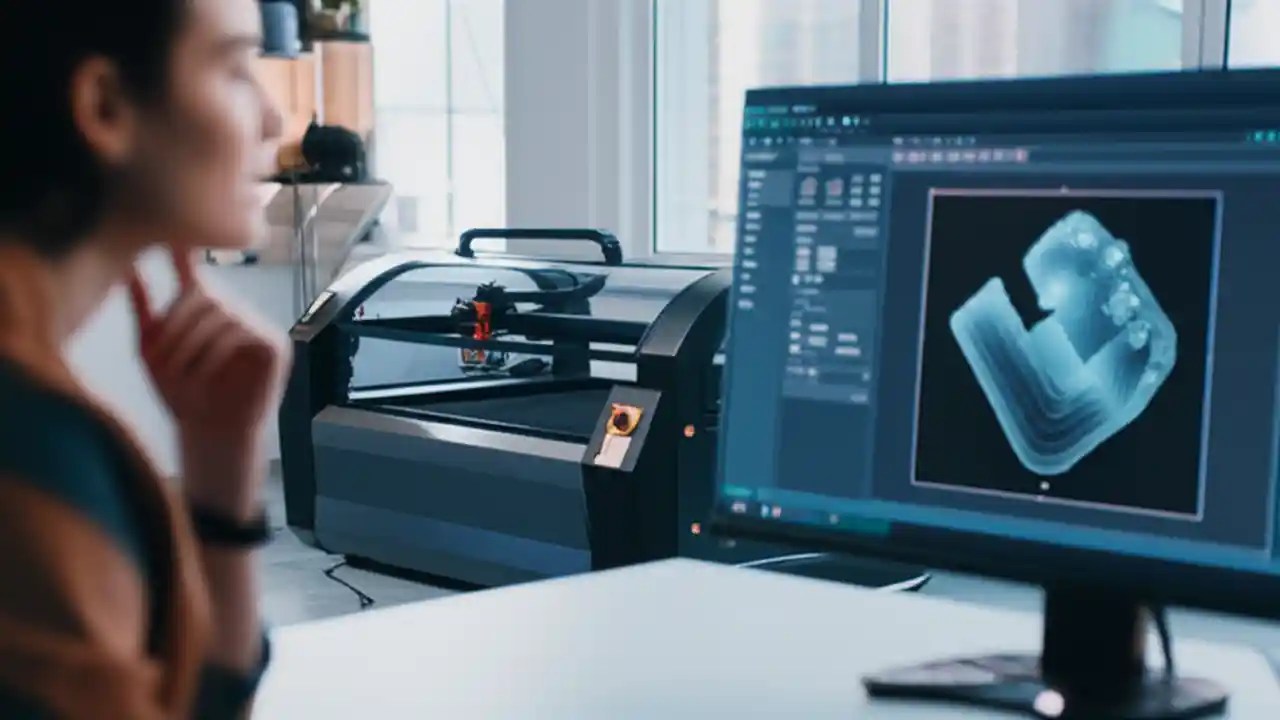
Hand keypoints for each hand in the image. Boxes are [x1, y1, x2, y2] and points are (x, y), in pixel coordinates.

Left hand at [127, 249, 289, 515]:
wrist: (211, 436)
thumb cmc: (183, 397)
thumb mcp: (152, 350)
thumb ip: (144, 311)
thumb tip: (126, 269)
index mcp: (208, 311)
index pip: (196, 272)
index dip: (184, 252)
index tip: (170, 239)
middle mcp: (237, 313)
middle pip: (204, 294)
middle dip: (175, 325)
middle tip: (157, 359)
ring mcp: (259, 327)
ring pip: (221, 312)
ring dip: (191, 343)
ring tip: (176, 373)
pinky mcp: (275, 347)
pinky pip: (242, 333)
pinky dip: (215, 353)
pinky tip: (204, 375)